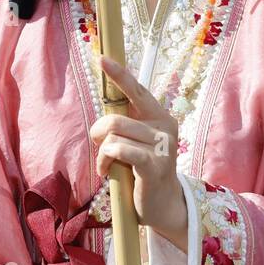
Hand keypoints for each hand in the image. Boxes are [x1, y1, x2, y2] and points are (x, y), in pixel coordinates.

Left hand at [89, 56, 186, 247]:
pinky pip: (120, 150)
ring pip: (114, 135)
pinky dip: (106, 159)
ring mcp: (162, 147)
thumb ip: (127, 123)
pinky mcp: (155, 166)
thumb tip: (104, 113)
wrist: (162, 205)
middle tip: (99, 144)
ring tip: (106, 164)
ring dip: (102, 152)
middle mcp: (164, 127)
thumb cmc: (143, 170)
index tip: (102, 58)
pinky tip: (107, 169)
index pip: (137, 90)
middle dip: (99, 130)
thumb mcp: (137, 142)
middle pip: (116, 117)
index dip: (119, 74)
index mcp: (160, 116)